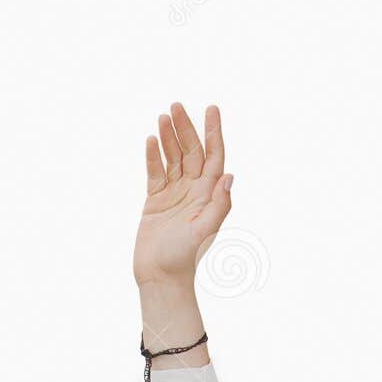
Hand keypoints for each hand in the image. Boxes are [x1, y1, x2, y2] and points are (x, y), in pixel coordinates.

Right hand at [133, 102, 231, 285]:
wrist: (160, 276)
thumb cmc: (185, 258)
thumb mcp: (205, 230)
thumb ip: (219, 204)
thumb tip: (229, 176)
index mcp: (209, 195)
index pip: (214, 157)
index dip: (214, 133)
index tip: (212, 109)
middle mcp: (193, 191)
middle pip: (192, 152)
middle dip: (186, 128)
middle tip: (177, 105)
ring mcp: (174, 194)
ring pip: (173, 158)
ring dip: (169, 137)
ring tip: (163, 116)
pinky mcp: (156, 200)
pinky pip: (155, 172)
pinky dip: (153, 156)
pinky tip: (151, 140)